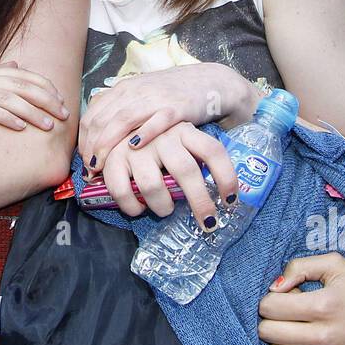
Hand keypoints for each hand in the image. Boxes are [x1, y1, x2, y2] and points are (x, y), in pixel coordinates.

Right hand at [0, 62, 69, 135]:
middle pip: (18, 85)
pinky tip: (21, 128)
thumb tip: (16, 65)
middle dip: (45, 100)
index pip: (21, 75)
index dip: (44, 87)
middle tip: (63, 115)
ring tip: (47, 125)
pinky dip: (6, 118)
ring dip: (31, 111)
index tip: (62, 102)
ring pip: (6, 97)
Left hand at [79, 63, 256, 174]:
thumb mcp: (139, 97)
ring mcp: (155, 98)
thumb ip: (119, 111)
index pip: (93, 114)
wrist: (206, 82)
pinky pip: (156, 120)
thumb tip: (97, 138)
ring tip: (101, 166)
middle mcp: (135, 91)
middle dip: (91, 147)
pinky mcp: (176, 107)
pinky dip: (143, 133)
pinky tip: (133, 148)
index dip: (84, 139)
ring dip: (107, 144)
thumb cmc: (169, 95)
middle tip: (90, 170)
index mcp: (122, 89)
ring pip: (122, 119)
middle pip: (103, 119)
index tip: (84, 161)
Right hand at [98, 121, 236, 229]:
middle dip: (200, 202)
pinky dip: (132, 207)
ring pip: (153, 185)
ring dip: (162, 206)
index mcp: (184, 130)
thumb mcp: (182, 140)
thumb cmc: (159, 141)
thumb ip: (197, 158)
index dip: (226, 177)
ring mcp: (136, 147)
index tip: (231, 201)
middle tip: (208, 223)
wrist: (116, 121)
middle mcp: (162, 136)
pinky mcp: (113, 159)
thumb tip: (222, 195)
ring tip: (164, 210)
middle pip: (186, 171)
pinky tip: (139, 209)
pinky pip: (122, 191)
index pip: (213, 150)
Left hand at [257, 253, 344, 344]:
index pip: (270, 307)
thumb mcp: (334, 264)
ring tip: (296, 329)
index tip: (288, 296)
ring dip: (278, 340)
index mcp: (323, 306)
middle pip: (268, 332)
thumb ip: (299, 267)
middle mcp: (324, 336)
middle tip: (289, 313)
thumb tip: (275, 288)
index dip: (272, 298)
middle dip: (270, 319)